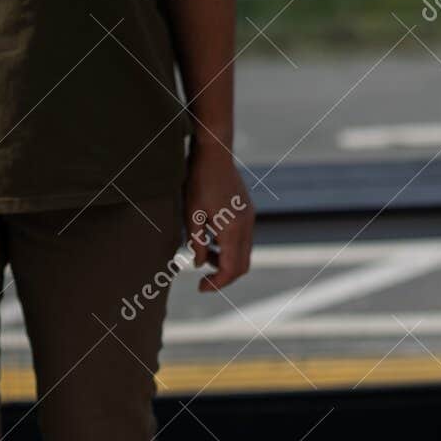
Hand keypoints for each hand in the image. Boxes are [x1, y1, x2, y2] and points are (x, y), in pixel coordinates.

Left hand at [185, 147, 253, 292]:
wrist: (215, 152)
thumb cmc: (199, 181)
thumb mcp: (191, 215)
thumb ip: (197, 243)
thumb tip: (200, 265)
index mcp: (233, 229)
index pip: (230, 269)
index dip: (216, 284)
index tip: (200, 288)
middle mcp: (246, 226)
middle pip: (241, 266)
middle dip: (223, 278)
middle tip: (203, 281)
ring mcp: (249, 218)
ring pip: (243, 254)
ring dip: (225, 262)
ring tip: (204, 257)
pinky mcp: (247, 212)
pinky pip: (243, 241)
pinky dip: (229, 249)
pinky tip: (211, 242)